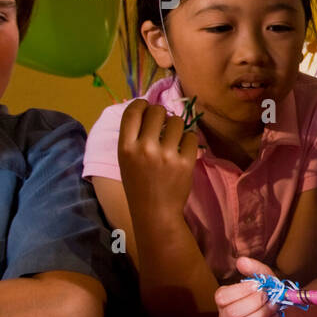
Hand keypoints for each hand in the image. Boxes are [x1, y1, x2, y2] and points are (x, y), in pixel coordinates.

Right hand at [117, 99, 197, 216]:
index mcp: (125, 147)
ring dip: (177, 126)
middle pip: (157, 111)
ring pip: (177, 121)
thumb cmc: (139, 185)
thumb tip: (149, 110)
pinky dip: (189, 140)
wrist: (155, 212)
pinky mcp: (185, 162)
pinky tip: (183, 148)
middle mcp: (144, 148)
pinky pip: (191, 136)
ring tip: (174, 138)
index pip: (132, 112)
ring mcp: (166, 155)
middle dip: (161, 113)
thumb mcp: (126, 160)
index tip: (147, 107)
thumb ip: (134, 137)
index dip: (141, 104)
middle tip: (163, 123)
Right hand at [215, 257, 282, 316]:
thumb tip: (241, 261)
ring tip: (273, 308)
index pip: (222, 297)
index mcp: (224, 301)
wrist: (287, 315)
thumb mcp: (266, 280)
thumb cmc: (271, 297)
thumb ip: (255, 270)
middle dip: (255, 303)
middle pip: (231, 313)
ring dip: (262, 315)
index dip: (242, 291)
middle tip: (270, 298)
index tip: (260, 286)